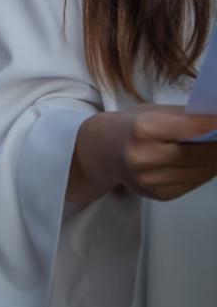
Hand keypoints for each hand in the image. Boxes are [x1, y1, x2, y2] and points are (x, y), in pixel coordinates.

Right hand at [70, 104, 216, 203]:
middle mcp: (146, 157)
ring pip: (203, 171)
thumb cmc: (131, 126)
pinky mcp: (158, 194)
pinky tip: (201, 162)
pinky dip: (204, 172)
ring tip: (213, 148)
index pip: (195, 129)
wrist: (101, 151)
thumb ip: (186, 118)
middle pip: (204, 153)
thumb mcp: (153, 112)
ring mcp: (151, 179)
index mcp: (144, 129)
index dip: (216, 125)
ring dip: (215, 160)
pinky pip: (194, 183)